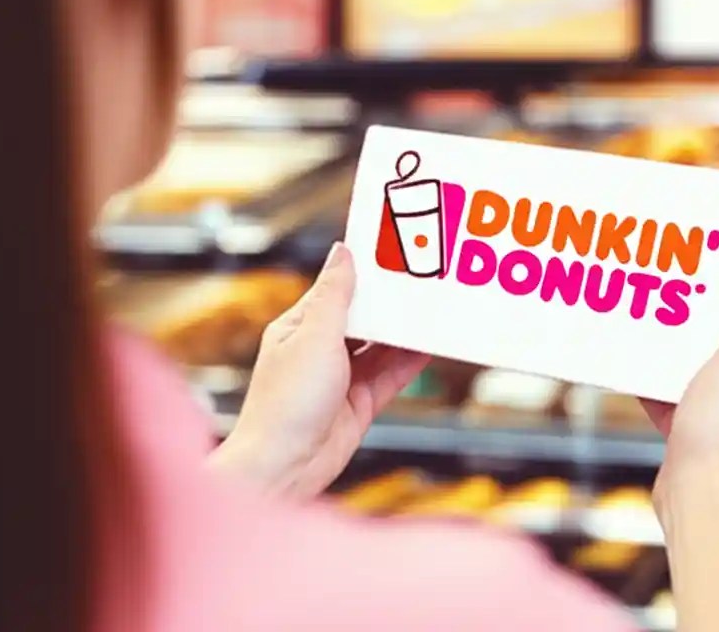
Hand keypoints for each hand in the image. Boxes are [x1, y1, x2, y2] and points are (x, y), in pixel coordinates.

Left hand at [208, 243, 429, 497]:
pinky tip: (429, 346)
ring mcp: (340, 379)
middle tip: (424, 282)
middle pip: (363, 319)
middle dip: (390, 304)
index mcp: (299, 327)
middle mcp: (319, 351)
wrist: (284, 468)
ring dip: (404, 333)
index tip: (395, 255)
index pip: (336, 291)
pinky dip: (409, 362)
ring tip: (434, 311)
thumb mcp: (314, 336)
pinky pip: (390, 377)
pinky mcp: (358, 405)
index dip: (366, 275)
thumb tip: (342, 251)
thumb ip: (335, 295)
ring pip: (380, 348)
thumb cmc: (286, 403)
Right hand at [641, 273, 718, 517]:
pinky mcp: (686, 428)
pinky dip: (648, 379)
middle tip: (665, 282)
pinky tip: (628, 362)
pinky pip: (665, 393)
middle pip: (718, 337)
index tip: (707, 260)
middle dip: (694, 312)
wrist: (698, 494)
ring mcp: (715, 409)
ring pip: (689, 364)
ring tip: (643, 315)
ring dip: (668, 344)